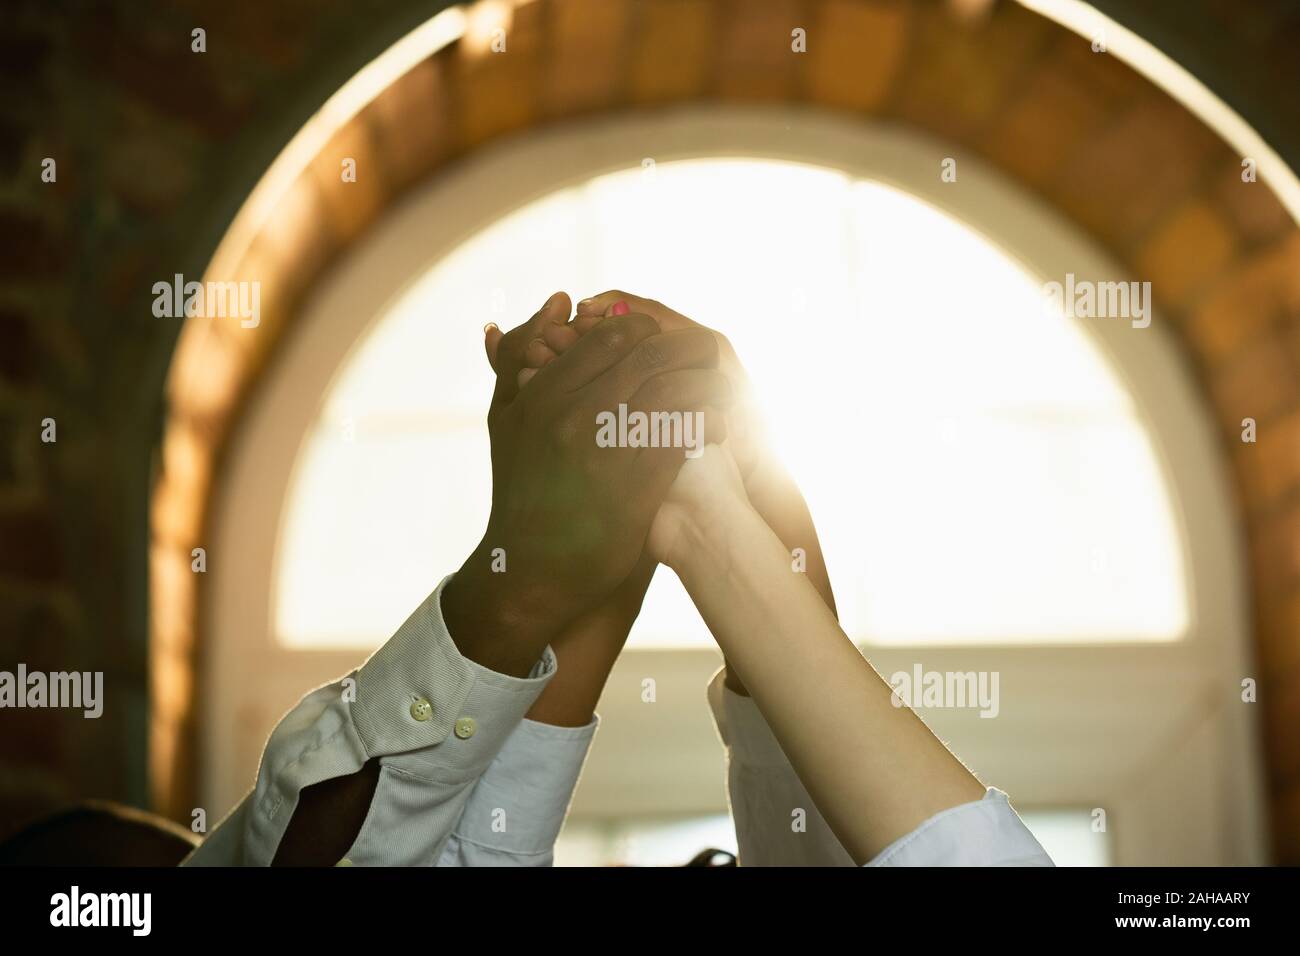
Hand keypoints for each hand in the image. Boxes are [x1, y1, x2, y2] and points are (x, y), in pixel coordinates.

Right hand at [443, 292, 730, 675]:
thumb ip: (519, 354)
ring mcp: (604, 450)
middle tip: (707, 352)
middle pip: (649, 356)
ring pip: (673, 390)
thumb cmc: (520, 488)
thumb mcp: (505, 419)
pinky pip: (684, 435)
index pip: (610, 338)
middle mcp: (571, 416)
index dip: (647, 331)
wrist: (532, 568)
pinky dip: (707, 421)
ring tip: (720, 386)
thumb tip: (562, 299)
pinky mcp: (635, 485)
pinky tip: (716, 425)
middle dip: (688, 349)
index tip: (663, 339)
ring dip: (705, 382)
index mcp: (543, 393)